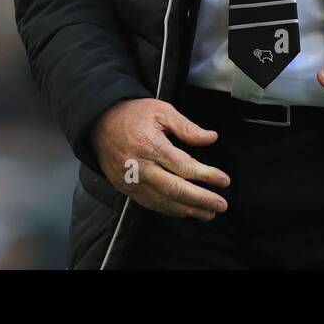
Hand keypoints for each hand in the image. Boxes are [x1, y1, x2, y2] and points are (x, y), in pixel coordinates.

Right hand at [90, 98, 230, 219]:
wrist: (99, 122)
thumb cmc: (133, 114)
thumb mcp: (162, 111)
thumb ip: (187, 127)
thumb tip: (211, 138)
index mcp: (151, 146)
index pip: (185, 167)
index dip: (207, 176)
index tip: (224, 181)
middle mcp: (140, 167)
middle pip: (176, 190)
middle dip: (201, 200)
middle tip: (222, 205)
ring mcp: (131, 181)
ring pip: (163, 201)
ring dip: (188, 210)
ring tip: (208, 213)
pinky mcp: (125, 188)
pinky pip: (150, 204)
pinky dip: (170, 210)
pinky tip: (185, 211)